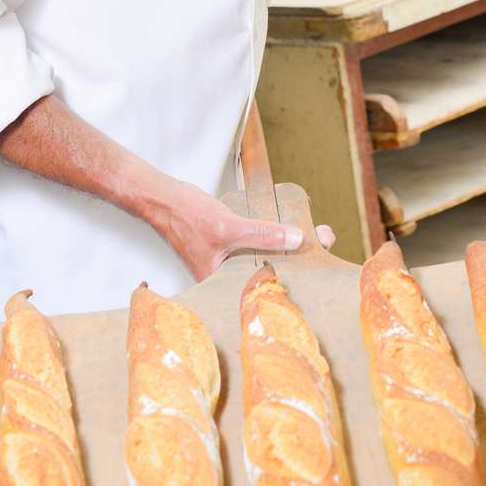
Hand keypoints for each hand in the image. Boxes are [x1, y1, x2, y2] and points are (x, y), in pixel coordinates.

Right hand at [156, 180, 334, 280]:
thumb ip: (262, 234)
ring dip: (287, 245)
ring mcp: (228, 262)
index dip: (298, 273)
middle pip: (271, 270)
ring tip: (314, 233)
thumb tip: (297, 239)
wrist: (162, 198)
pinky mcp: (229, 246)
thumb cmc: (185, 216)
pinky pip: (257, 245)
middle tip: (324, 240)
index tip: (320, 255)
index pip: (268, 285)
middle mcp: (227, 279)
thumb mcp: (228, 226)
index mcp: (224, 286)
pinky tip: (288, 229)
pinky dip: (272, 237)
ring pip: (265, 256)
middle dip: (299, 258)